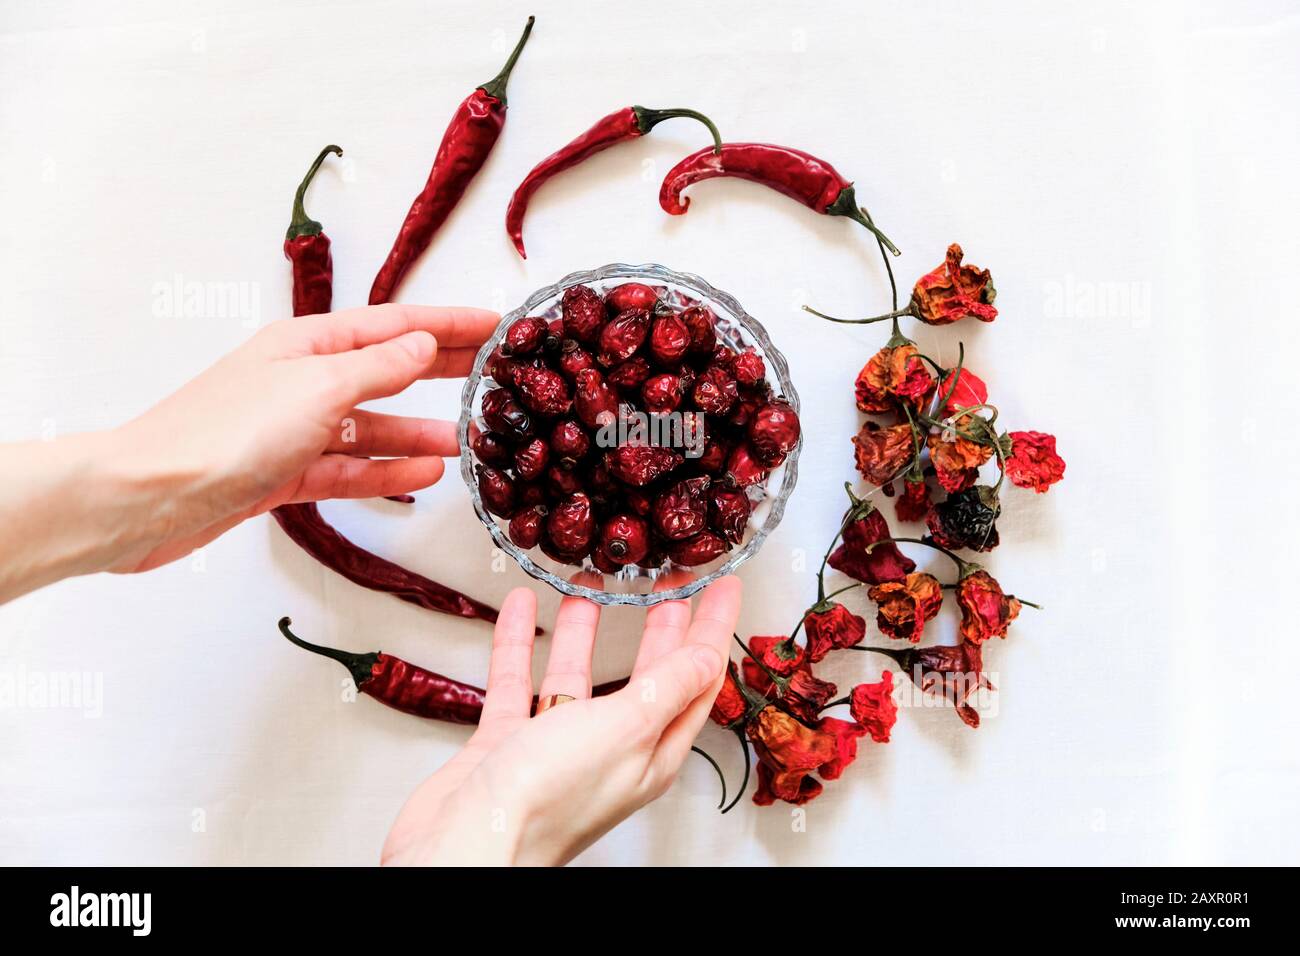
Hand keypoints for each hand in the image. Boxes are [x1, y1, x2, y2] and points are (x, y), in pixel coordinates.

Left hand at [110, 303, 497, 570]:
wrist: (153, 497)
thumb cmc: (222, 432)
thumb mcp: (318, 387)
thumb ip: (378, 369)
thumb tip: (424, 345)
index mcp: (307, 344)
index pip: (394, 325)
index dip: (448, 323)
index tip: (495, 324)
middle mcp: (301, 380)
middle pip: (387, 371)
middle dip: (441, 371)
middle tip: (493, 373)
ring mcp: (293, 429)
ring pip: (372, 426)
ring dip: (419, 432)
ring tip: (469, 439)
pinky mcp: (284, 475)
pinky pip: (350, 469)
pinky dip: (386, 471)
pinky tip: (422, 473)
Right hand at [381, 574, 742, 865]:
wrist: (465, 841)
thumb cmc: (546, 801)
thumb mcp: (624, 728)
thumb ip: (667, 687)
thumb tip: (710, 653)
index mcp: (651, 751)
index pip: (695, 679)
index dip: (711, 629)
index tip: (723, 587)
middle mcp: (609, 748)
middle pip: (644, 674)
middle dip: (659, 626)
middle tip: (671, 584)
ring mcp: (556, 745)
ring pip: (579, 673)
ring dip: (585, 627)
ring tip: (593, 584)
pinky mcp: (508, 743)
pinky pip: (519, 681)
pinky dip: (519, 642)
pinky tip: (520, 608)